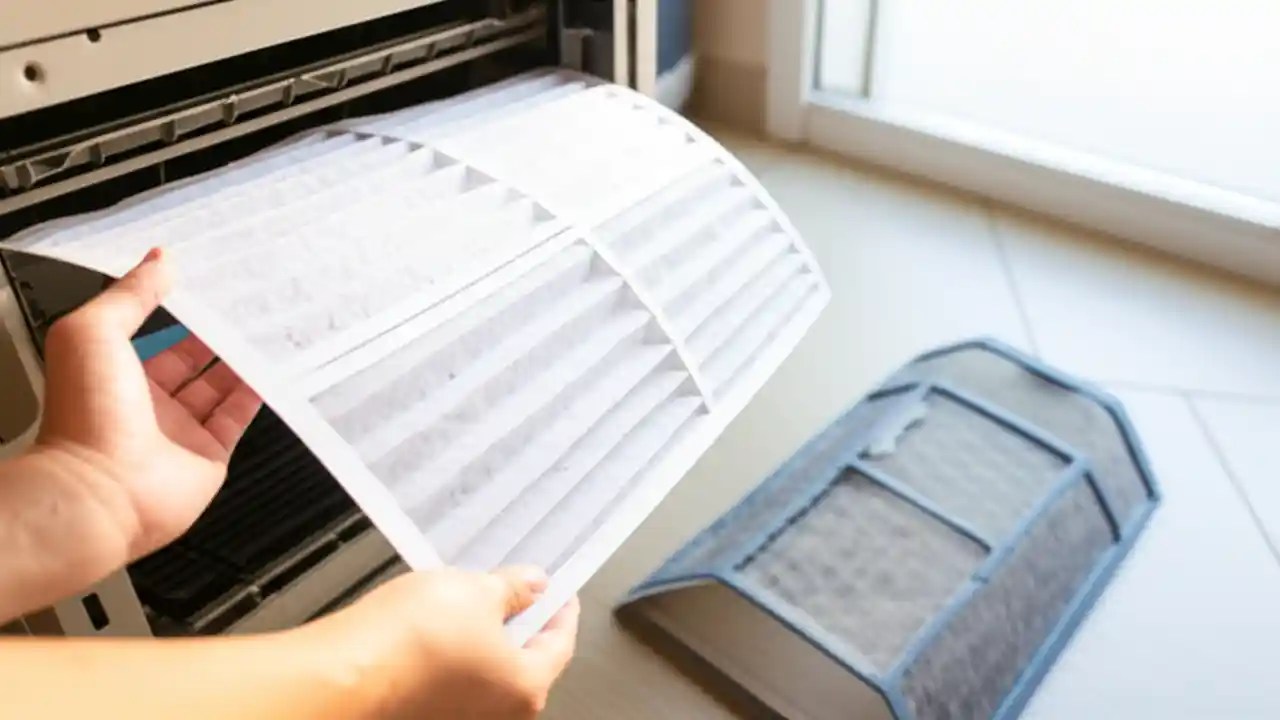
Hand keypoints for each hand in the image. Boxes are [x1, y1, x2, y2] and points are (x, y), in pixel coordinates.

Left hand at [37, 247, 260, 559]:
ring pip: (219, 388)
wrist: (102, 490)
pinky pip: (238, 418)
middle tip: (250, 304)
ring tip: (269, 328)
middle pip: (192, 361)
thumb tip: (160, 259)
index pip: (156, 334)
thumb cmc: (86, 413)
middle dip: (219, 334)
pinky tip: (272, 368)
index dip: (182, 309)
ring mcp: (180, 431)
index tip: (211, 283)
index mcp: (115, 373)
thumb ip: (130, 294)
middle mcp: (148, 403)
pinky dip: (256, 394)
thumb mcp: (94, 332)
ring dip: (242, 360)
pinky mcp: (209, 455)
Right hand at [300, 566, 579, 718]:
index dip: (561, 611)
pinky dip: (453, 656)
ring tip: (466, 603)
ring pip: (486, 674)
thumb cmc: (414, 639)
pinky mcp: (425, 713)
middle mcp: (498, 714)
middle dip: (520, 624)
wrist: (348, 672)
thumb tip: (533, 585)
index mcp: (526, 686)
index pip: (560, 645)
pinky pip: (452, 682)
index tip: (560, 593)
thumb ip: (513, 588)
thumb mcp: (477, 591)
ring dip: (482, 640)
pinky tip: (435, 629)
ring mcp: (459, 717)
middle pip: (524, 663)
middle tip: (515, 590)